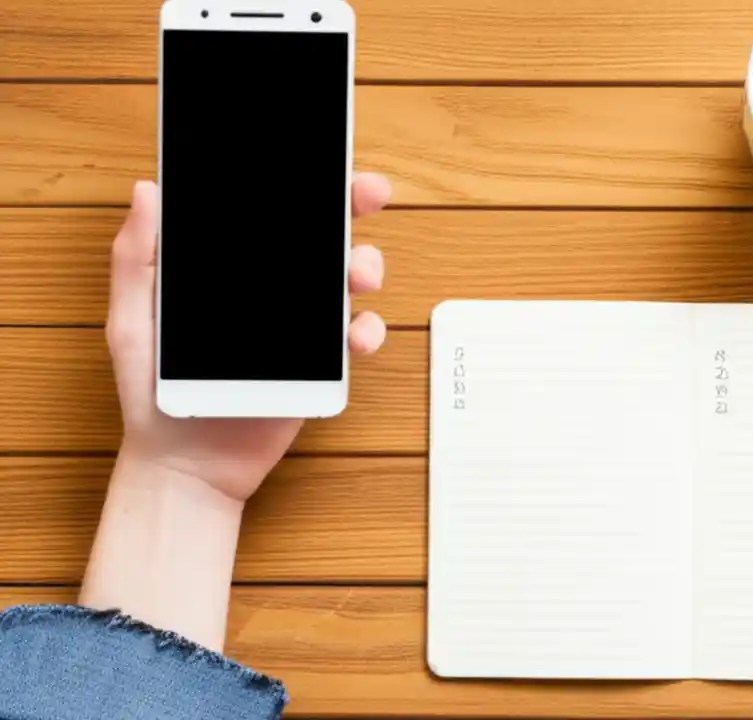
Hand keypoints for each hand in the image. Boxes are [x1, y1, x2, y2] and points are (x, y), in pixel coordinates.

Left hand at [107, 174, 392, 501]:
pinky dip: (366, 331)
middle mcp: (272, 291)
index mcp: (230, 270)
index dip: (300, 182)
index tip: (319, 159)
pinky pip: (356, 338)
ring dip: (365, 266)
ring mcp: (300, 326)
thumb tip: (148, 191)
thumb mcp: (130, 319)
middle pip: (322, 235)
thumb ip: (136, 258)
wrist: (183, 464)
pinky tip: (354, 335)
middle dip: (351, 205)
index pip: (271, 215)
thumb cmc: (149, 393)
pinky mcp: (321, 365)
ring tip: (357, 274)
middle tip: (367, 191)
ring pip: (348, 279)